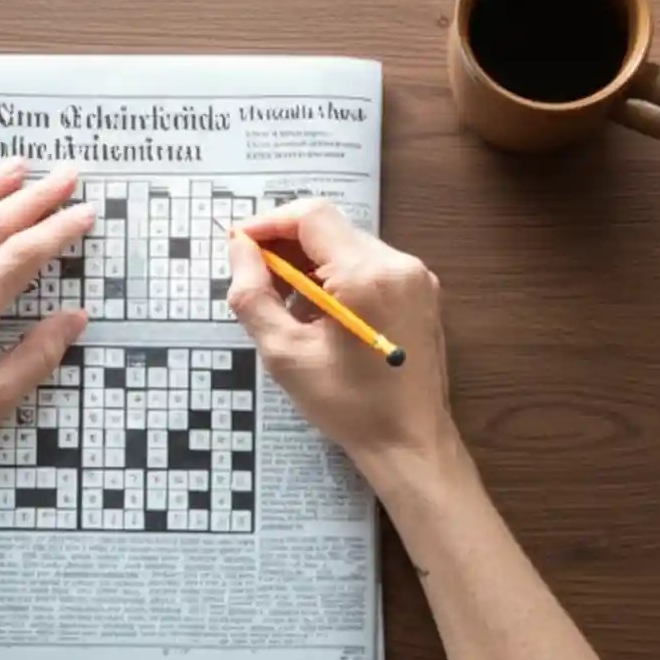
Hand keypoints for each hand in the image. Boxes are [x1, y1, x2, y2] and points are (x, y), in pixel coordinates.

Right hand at [226, 199, 458, 482]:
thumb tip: (239, 250)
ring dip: (309, 264)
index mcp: (366, 275)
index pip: (310, 216)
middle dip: (285, 247)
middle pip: (329, 228)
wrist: (411, 443)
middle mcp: (398, 264)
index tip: (239, 246)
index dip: (268, 223)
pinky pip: (369, 265)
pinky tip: (318, 316)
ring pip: (347, 245)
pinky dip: (336, 277)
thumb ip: (253, 295)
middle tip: (255, 281)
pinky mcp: (421, 292)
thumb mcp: (284, 354)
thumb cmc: (348, 406)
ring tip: (285, 307)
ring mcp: (416, 276)